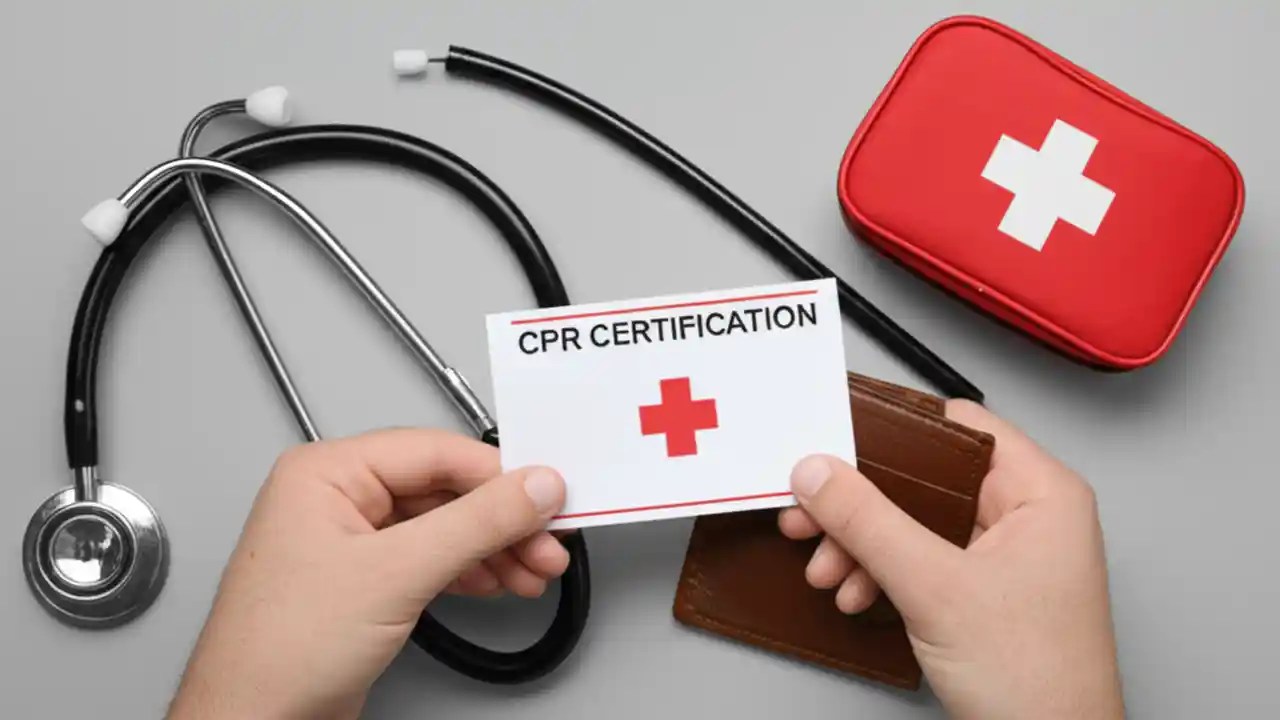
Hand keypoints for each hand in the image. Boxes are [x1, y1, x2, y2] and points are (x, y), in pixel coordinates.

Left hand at [166, 429, 568, 719]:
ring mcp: (349, 544)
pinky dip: (470, 571)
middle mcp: (335, 500)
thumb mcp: (395, 573)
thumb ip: (475, 524)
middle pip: (444, 490)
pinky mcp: (363, 584)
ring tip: (533, 568)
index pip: (434, 453)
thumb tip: (532, 486)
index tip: (548, 494)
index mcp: (326, 474)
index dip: (498, 474)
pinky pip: (430, 560)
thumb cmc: (277, 651)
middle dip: (502, 520)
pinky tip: (498, 581)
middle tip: (547, 541)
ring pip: (442, 528)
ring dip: (494, 548)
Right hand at [779, 400, 1123, 719]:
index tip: (838, 439)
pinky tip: (854, 591)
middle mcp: (1026, 516)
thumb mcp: (935, 587)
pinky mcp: (980, 591)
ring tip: (827, 565)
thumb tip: (819, 472)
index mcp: (1041, 493)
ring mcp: (1003, 556)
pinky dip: (881, 573)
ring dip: (863, 543)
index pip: (959, 427)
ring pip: (914, 522)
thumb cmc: (1039, 682)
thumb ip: (869, 522)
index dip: (894, 429)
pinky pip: (918, 560)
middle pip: (924, 479)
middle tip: (812, 510)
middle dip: (862, 503)